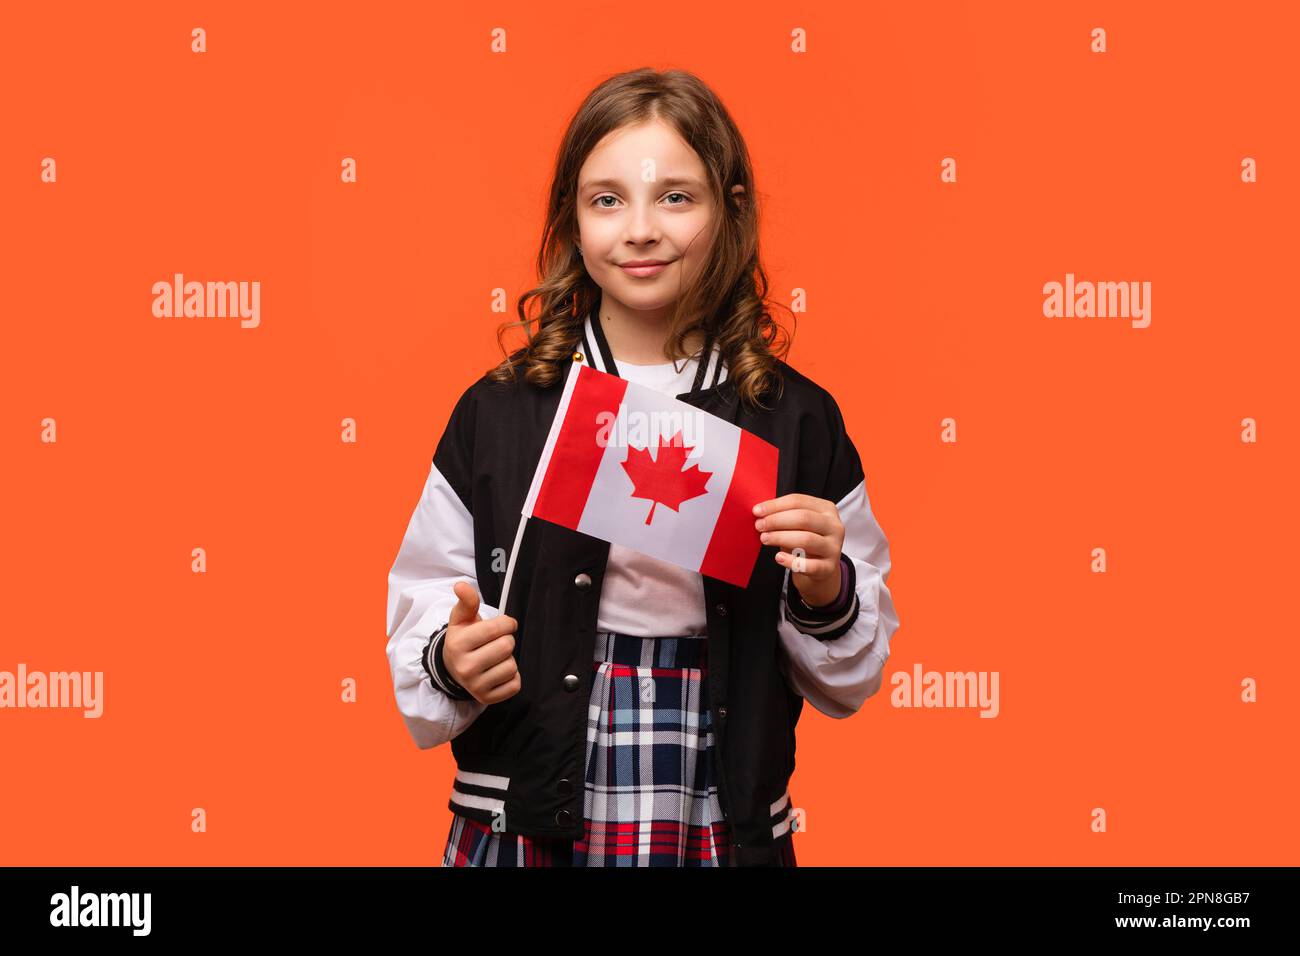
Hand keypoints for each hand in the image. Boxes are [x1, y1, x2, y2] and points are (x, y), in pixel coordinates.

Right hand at [444, 580, 520, 703]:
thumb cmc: (462, 639)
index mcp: (458, 644)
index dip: (507, 623)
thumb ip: (466, 600)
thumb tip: (461, 585)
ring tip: (494, 658)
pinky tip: (497, 672)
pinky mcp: (487, 699)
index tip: (503, 625)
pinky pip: (515, 684)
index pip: (499, 628)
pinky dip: (511, 677)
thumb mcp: (461, 618)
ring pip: (512, 666)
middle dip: (506, 640)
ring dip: (508, 659)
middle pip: (507, 646)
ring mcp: (476, 686)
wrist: (452, 669)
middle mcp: (465, 667)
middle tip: (494, 643)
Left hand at [753, 494, 844, 607]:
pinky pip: (809, 565)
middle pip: (804, 518)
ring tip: (765, 539)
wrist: (821, 569)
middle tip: (759, 526)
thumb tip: (760, 512)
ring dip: (781, 538)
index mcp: (826, 509)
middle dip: (777, 520)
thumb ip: (784, 515)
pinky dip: (791, 561)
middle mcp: (834, 526)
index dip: (775, 505)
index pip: (799, 501)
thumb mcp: (799, 525)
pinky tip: (778, 557)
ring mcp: (834, 547)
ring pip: (806, 539)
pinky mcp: (829, 568)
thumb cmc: (806, 541)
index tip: (757, 511)